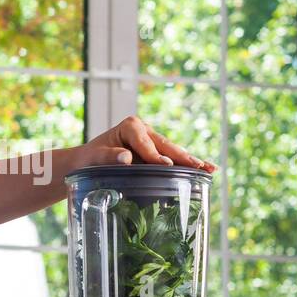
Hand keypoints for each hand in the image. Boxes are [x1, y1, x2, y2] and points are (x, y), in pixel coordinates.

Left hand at [77, 114, 216, 171]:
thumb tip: (126, 158)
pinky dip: (188, 164)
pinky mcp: (156, 150)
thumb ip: (109, 157)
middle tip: (198, 166)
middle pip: (166, 145)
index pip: (146, 144)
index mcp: (131, 126)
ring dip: (191, 161)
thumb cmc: (90, 159)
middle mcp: (145, 129)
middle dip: (182, 157)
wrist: (88, 161)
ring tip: (209, 169)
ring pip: (173, 151)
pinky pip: (173, 158)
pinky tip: (206, 170)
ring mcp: (153, 139)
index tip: (166, 166)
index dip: (155, 156)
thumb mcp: (95, 158)